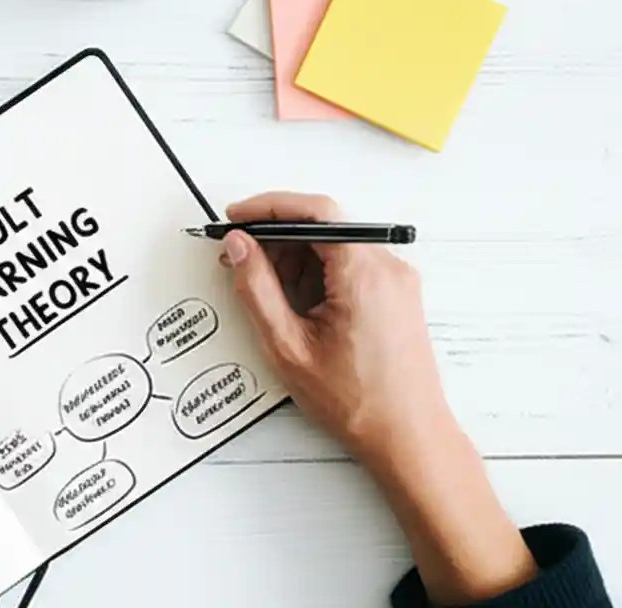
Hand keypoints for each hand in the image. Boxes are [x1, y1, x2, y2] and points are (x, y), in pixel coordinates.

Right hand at [221, 192, 535, 604]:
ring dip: (296, 258)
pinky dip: (319, 273)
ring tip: (270, 298)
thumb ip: (256, 288)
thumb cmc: (354, 401)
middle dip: (277, 238)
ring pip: (336, 245)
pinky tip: (299, 307)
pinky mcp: (397, 294)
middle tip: (240, 262)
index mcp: (363, 273)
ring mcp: (397, 280)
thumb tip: (237, 245)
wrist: (408, 437)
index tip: (235, 217)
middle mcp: (387, 266)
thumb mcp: (288, 346)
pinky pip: (351, 265)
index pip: (314, 211)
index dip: (268, 207)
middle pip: (324, 225)